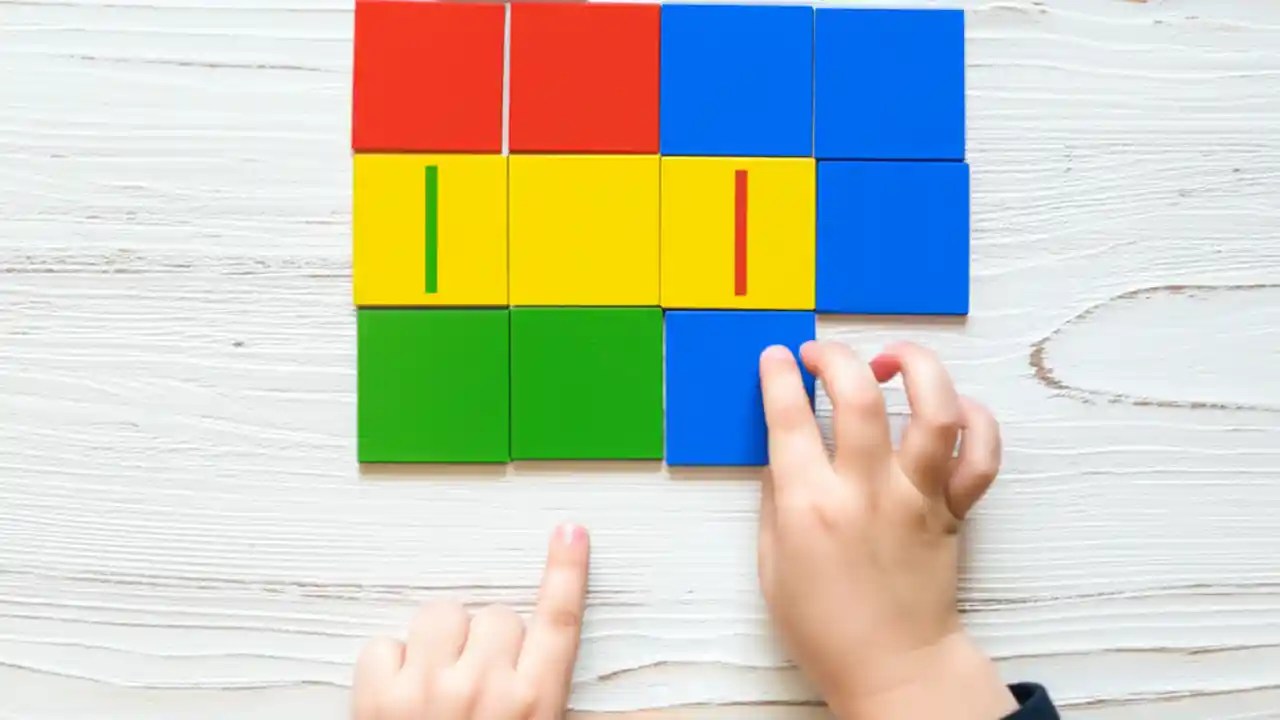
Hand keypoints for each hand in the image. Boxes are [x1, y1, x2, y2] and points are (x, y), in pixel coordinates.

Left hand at [353, 525, 589, 719]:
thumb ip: (584, 716)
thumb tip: (660, 714)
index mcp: (536, 705)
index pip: (560, 621)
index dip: (567, 571)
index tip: (570, 533)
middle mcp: (487, 689)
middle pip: (498, 617)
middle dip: (489, 643)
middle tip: (480, 685)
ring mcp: (428, 689)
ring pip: (442, 615)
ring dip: (440, 642)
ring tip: (439, 683)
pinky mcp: (377, 696)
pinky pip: (384, 643)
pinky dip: (387, 664)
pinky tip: (397, 696)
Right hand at [757, 340, 1016, 719]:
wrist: (893, 666)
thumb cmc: (824, 625)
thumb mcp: (771, 563)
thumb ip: (776, 499)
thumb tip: (782, 448)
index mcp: (811, 507)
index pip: (790, 418)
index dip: (778, 376)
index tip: (776, 358)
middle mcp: (866, 493)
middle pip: (858, 397)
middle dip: (834, 357)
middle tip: (820, 354)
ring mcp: (916, 499)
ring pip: (934, 412)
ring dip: (915, 368)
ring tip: (891, 360)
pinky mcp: (953, 511)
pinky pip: (980, 456)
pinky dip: (974, 421)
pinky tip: (949, 409)